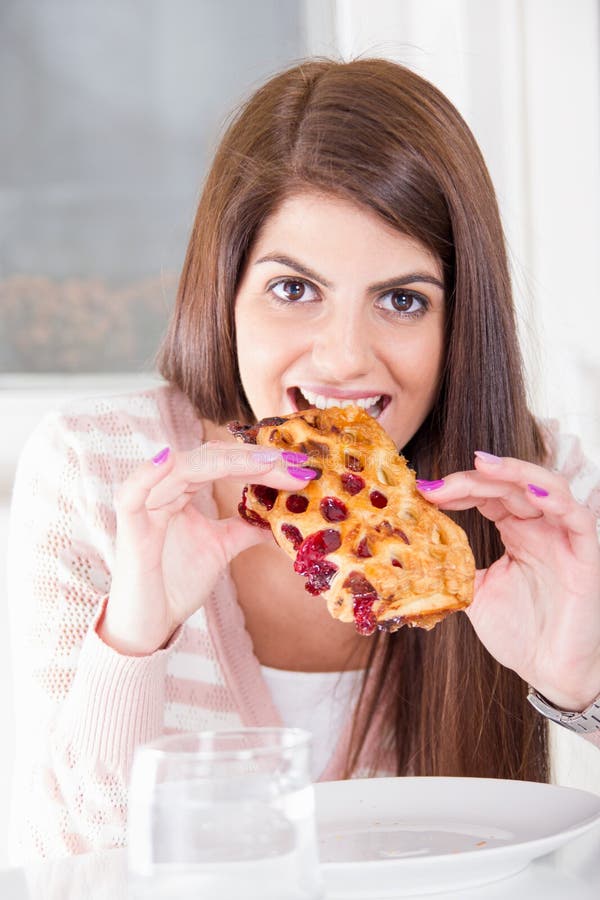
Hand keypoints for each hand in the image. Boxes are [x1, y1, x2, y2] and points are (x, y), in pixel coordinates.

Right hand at [99, 442, 314, 655]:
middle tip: (295, 465)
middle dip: (255, 459)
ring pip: (183, 467)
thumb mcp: (221, 548)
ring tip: (266, 463)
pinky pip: (133, 493)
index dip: (260, 460)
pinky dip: (148, 473)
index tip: (300, 468)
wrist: (149, 625)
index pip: (223, 461)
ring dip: (226, 462)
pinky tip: (169, 460)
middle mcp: (164, 489)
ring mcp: (145, 505)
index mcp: (182, 489)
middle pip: (209, 457)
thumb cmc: (175, 583)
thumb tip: (282, 520)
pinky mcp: (128, 527)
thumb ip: (246, 528)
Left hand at [417, 452, 599, 711]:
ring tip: (481, 466)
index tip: (424, 492)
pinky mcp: (587, 555)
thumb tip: (413, 552)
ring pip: (548, 486)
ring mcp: (565, 538)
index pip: (489, 494)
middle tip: (438, 485)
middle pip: (510, 484)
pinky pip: (579, 517)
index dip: (459, 488)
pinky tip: (530, 493)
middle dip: (473, 479)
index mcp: (518, 531)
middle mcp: (542, 527)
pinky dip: (555, 499)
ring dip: (515, 472)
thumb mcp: (475, 593)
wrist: (550, 673)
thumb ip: (453, 567)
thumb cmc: (521, 633)